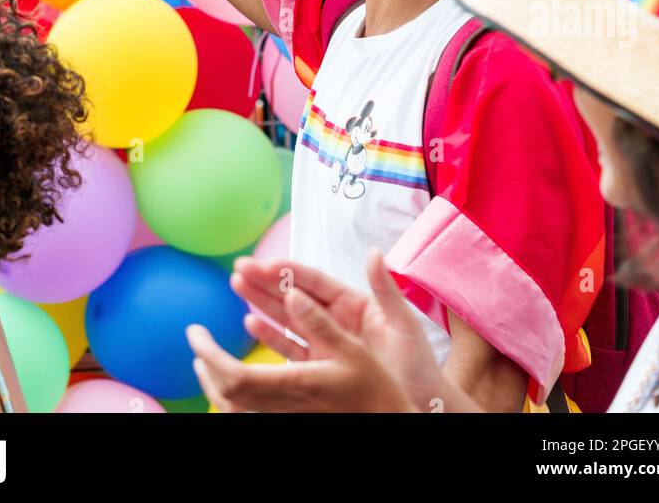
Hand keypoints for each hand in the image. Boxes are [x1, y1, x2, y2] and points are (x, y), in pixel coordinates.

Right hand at [228, 249, 442, 411]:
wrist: (421, 406)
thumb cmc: (417, 366)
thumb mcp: (403, 325)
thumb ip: (385, 290)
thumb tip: (374, 252)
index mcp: (354, 304)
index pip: (314, 282)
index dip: (288, 272)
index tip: (264, 264)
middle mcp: (334, 320)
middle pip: (294, 295)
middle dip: (266, 281)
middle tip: (239, 268)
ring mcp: (325, 343)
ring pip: (286, 318)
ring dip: (262, 303)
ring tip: (237, 287)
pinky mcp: (319, 367)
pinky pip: (290, 348)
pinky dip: (270, 337)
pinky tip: (251, 324)